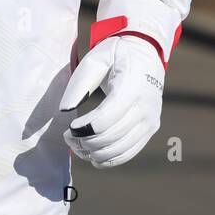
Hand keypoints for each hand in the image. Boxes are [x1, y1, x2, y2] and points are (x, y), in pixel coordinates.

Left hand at [58, 35, 163, 167]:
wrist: (146, 54)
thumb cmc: (116, 55)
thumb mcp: (96, 59)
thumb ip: (80, 83)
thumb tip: (64, 110)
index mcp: (132, 88)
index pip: (105, 119)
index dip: (84, 128)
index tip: (69, 127)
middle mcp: (145, 108)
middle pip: (111, 137)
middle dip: (85, 142)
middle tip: (68, 137)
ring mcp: (150, 121)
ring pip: (119, 150)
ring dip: (94, 154)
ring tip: (77, 145)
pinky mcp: (151, 129)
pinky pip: (129, 153)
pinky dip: (109, 159)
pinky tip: (92, 155)